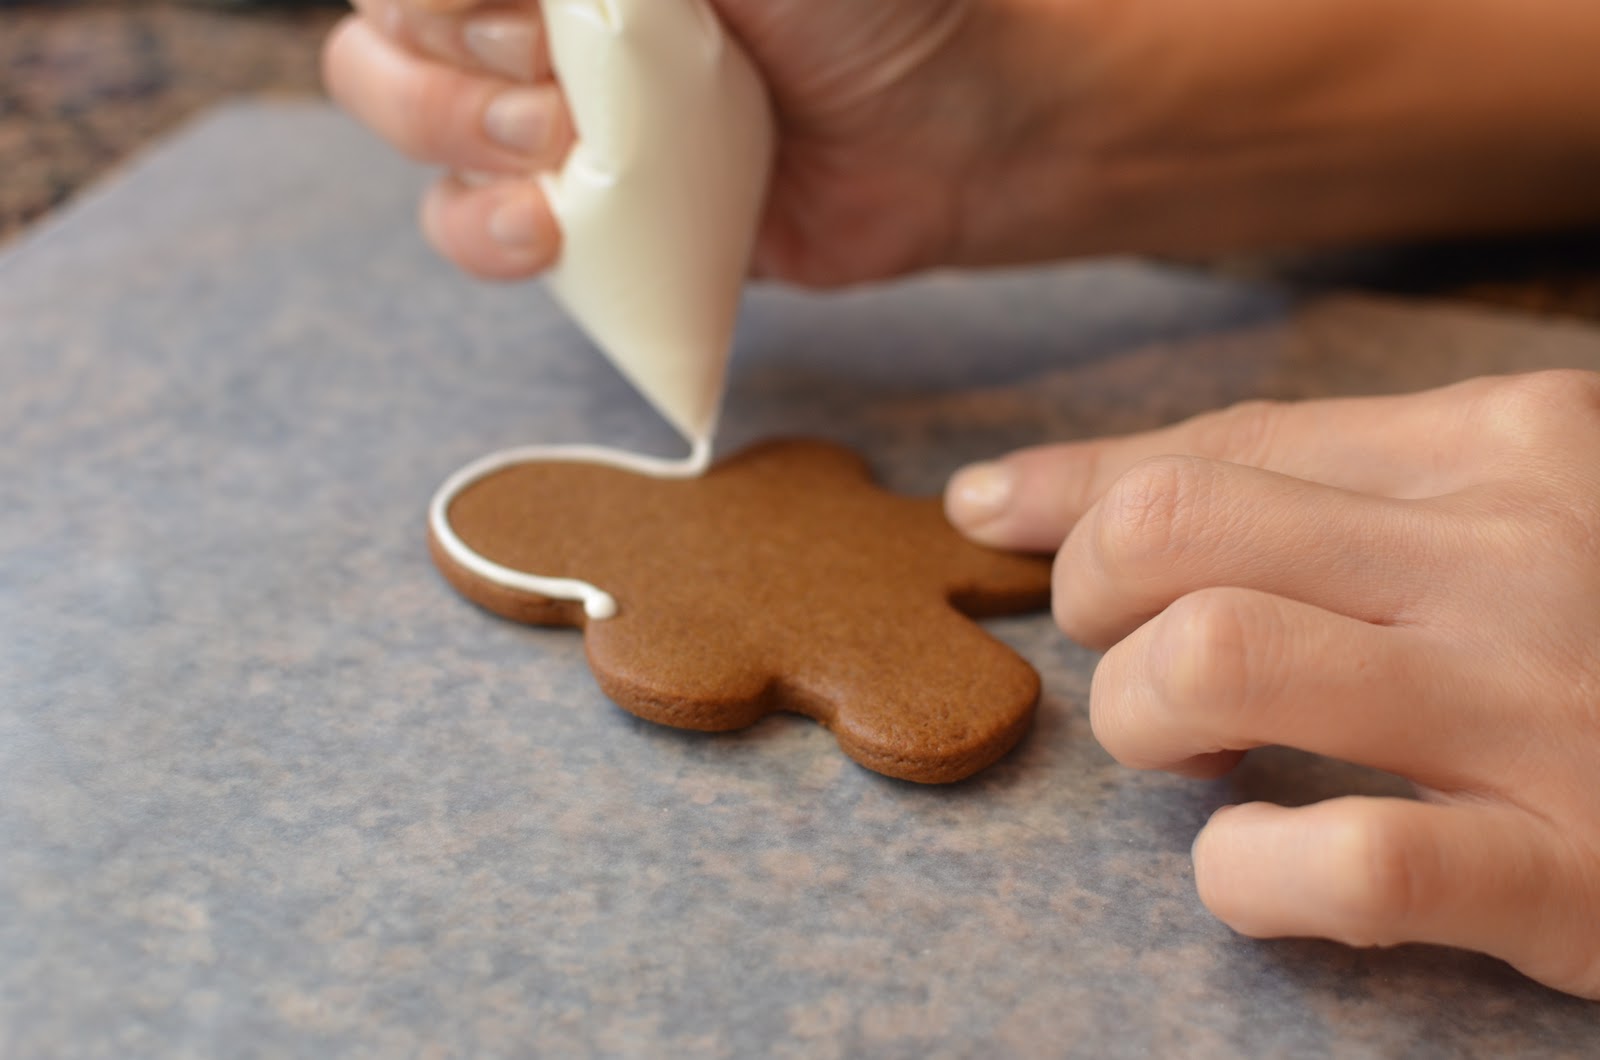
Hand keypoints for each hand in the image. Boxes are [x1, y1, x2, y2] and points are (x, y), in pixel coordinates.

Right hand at [321, 0, 1071, 285]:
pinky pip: (483, 232)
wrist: (959, 132)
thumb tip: (526, 0)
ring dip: (457, 147)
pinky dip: (492, 235)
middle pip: (385, 43)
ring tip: (555, 151)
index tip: (528, 17)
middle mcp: (545, 17)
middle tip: (549, 82)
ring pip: (415, 133)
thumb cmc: (867, 2)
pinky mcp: (598, 218)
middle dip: (444, 72)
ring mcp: (564, 120)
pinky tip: (551, 230)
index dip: (434, 3)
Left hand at [945, 370, 1599, 999]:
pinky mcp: (1580, 877)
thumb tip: (1024, 493)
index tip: (994, 514)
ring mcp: (1551, 712)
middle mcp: (1522, 555)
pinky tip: (1267, 871)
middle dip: (1093, 598)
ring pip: (1216, 658)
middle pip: (1177, 530)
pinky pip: (1345, 861)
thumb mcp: (1510, 516)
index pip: (1221, 444)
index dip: (1076, 489)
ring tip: (1190, 760)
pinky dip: (1250, 874)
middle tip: (1131, 657)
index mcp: (1509, 445)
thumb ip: (1308, 491)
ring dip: (1145, 718)